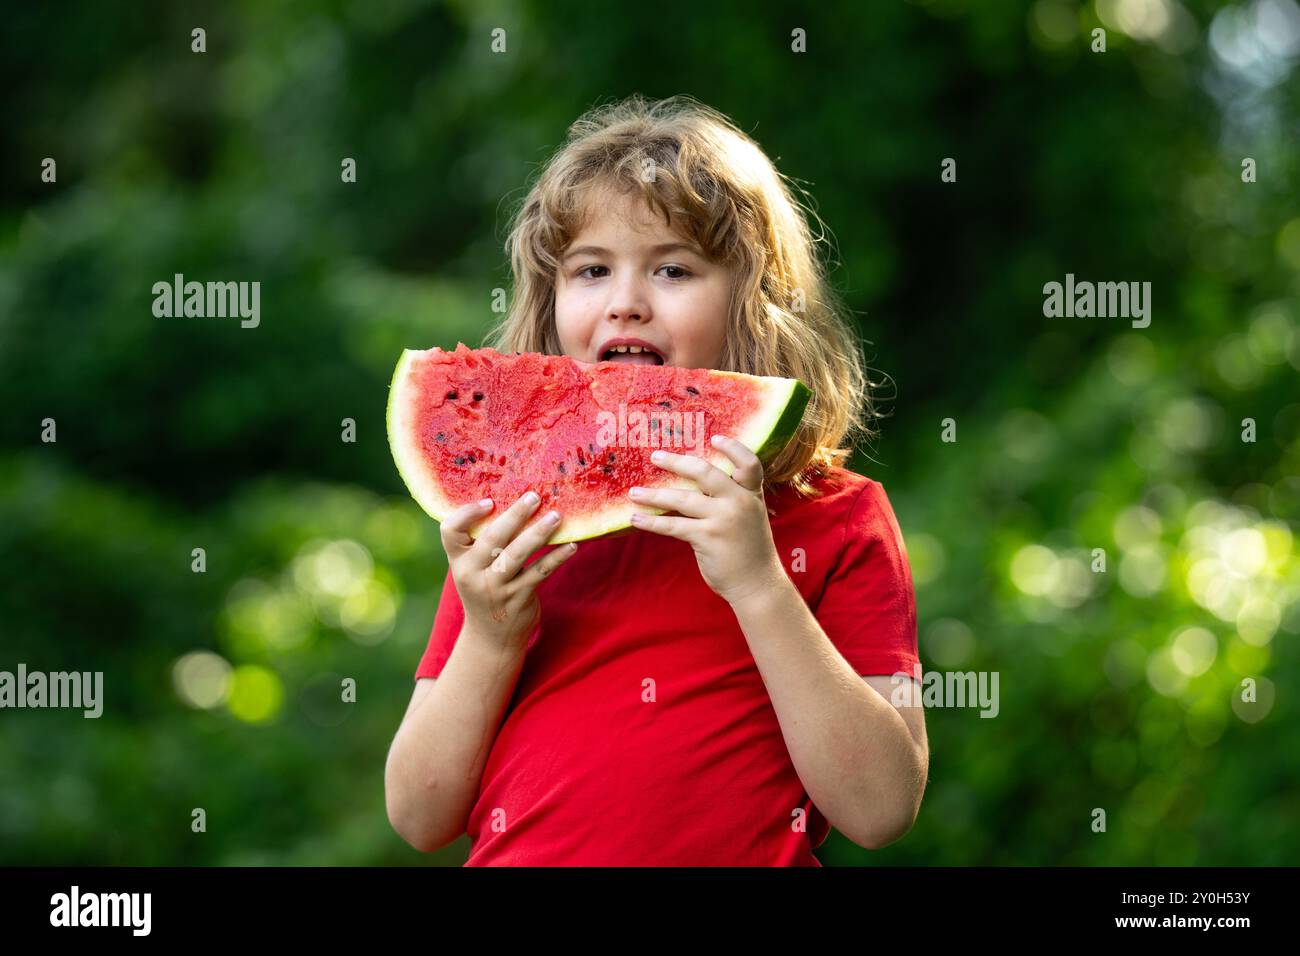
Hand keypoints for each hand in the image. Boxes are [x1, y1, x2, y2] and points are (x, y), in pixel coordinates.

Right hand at [440, 492, 578, 651]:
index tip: (489, 501)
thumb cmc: (485, 589)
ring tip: (556, 516)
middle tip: (534, 496)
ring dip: (539, 533)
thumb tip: (513, 501)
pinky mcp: (518, 599)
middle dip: (514, 515)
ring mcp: (495, 588)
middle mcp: (472, 574)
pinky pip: (540, 572)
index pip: (450, 531)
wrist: (490, 638)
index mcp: (458, 561)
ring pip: (518, 554)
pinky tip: (572, 545)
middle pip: (492, 538)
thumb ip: (483, 542)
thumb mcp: (473, 568)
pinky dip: (557, 557)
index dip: (467, 514)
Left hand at [627, 434, 784, 606]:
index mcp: (751, 495)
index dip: (733, 448)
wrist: (757, 585)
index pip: (749, 463)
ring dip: (654, 495)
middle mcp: (739, 502)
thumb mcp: (750, 518)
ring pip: (682, 499)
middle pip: (705, 472)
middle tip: (655, 457)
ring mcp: (724, 519)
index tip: (714, 437)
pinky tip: (636, 519)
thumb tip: (696, 485)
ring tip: (633, 492)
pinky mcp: (708, 538)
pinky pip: (673, 525)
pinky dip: (652, 522)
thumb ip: (731, 499)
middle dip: (677, 462)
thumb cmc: (748, 551)